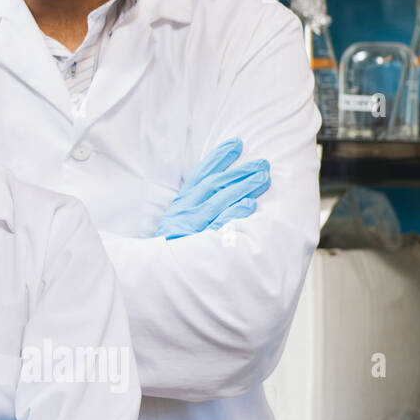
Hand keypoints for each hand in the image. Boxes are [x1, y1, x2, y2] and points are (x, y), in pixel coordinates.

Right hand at [154, 137, 270, 239]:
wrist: (157, 275)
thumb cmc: (173, 248)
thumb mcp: (177, 223)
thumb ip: (194, 206)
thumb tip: (219, 189)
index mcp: (181, 204)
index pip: (200, 175)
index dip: (218, 158)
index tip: (236, 144)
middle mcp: (186, 212)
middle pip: (214, 185)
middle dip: (239, 172)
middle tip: (262, 164)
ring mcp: (193, 227)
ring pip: (220, 201)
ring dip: (242, 187)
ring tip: (263, 178)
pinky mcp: (200, 243)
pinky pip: (219, 225)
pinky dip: (233, 214)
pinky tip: (249, 205)